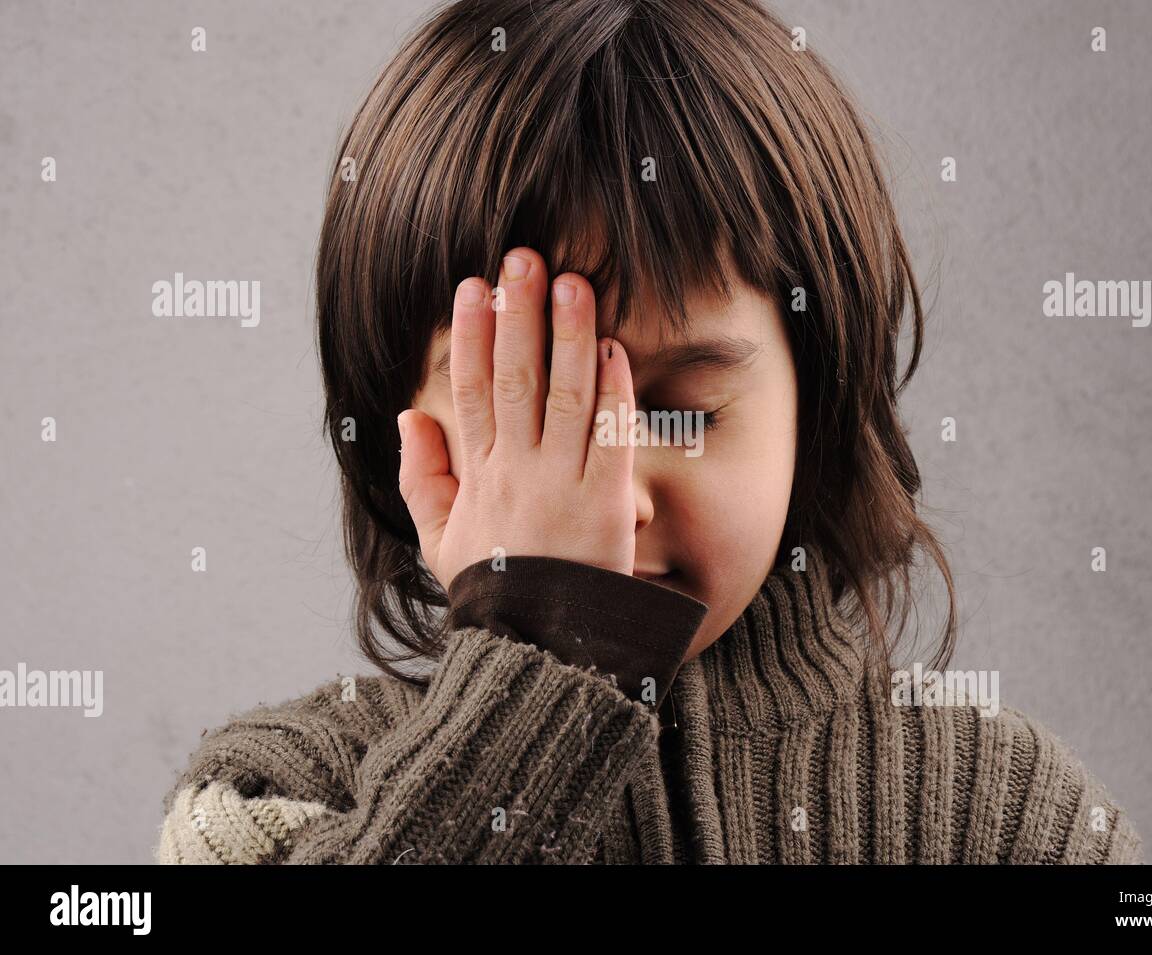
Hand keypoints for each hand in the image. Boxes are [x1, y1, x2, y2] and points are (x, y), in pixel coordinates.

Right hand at [396, 247, 637, 588]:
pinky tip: (613, 349)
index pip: (469, 390)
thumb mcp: (441, 539)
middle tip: (522, 259)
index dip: (470, 336)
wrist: (540, 648)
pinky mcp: (606, 503)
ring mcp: (562, 485)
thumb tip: (408, 417)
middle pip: (515, 378)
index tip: (471, 287)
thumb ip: (421, 477)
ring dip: (569, 335)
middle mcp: (516, 471)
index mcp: (477, 475)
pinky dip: (613, 392)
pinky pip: (610, 437)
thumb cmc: (495, 588)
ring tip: (572, 282)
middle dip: (518, 314)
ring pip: (564, 396)